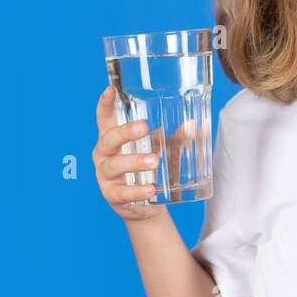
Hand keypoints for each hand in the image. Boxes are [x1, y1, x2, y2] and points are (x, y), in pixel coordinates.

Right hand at [93, 85, 172, 220]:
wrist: (145, 206)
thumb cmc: (149, 170)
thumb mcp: (161, 151)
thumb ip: (174, 139)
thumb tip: (193, 126)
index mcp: (112, 138)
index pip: (104, 118)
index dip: (105, 103)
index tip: (111, 90)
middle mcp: (104, 155)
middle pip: (108, 139)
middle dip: (125, 132)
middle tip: (143, 127)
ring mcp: (105, 176)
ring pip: (114, 165)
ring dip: (134, 162)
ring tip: (154, 160)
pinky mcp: (112, 196)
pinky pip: (122, 192)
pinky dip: (136, 191)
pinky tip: (150, 189)